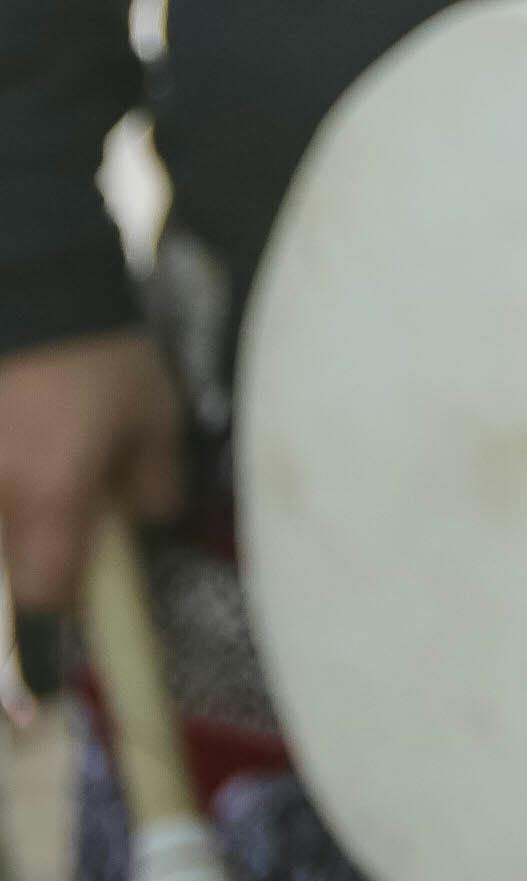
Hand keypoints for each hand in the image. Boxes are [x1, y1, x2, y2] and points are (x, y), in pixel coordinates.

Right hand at [0, 328, 182, 617]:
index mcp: (53, 494)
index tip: (91, 577)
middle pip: (11, 568)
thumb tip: (149, 520)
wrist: (35, 284)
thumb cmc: (98, 350)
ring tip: (41, 458)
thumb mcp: (155, 411)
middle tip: (69, 510)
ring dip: (18, 510)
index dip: (72, 596)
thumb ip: (158, 480)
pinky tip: (21, 437)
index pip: (48, 594)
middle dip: (41, 551)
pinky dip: (6, 473)